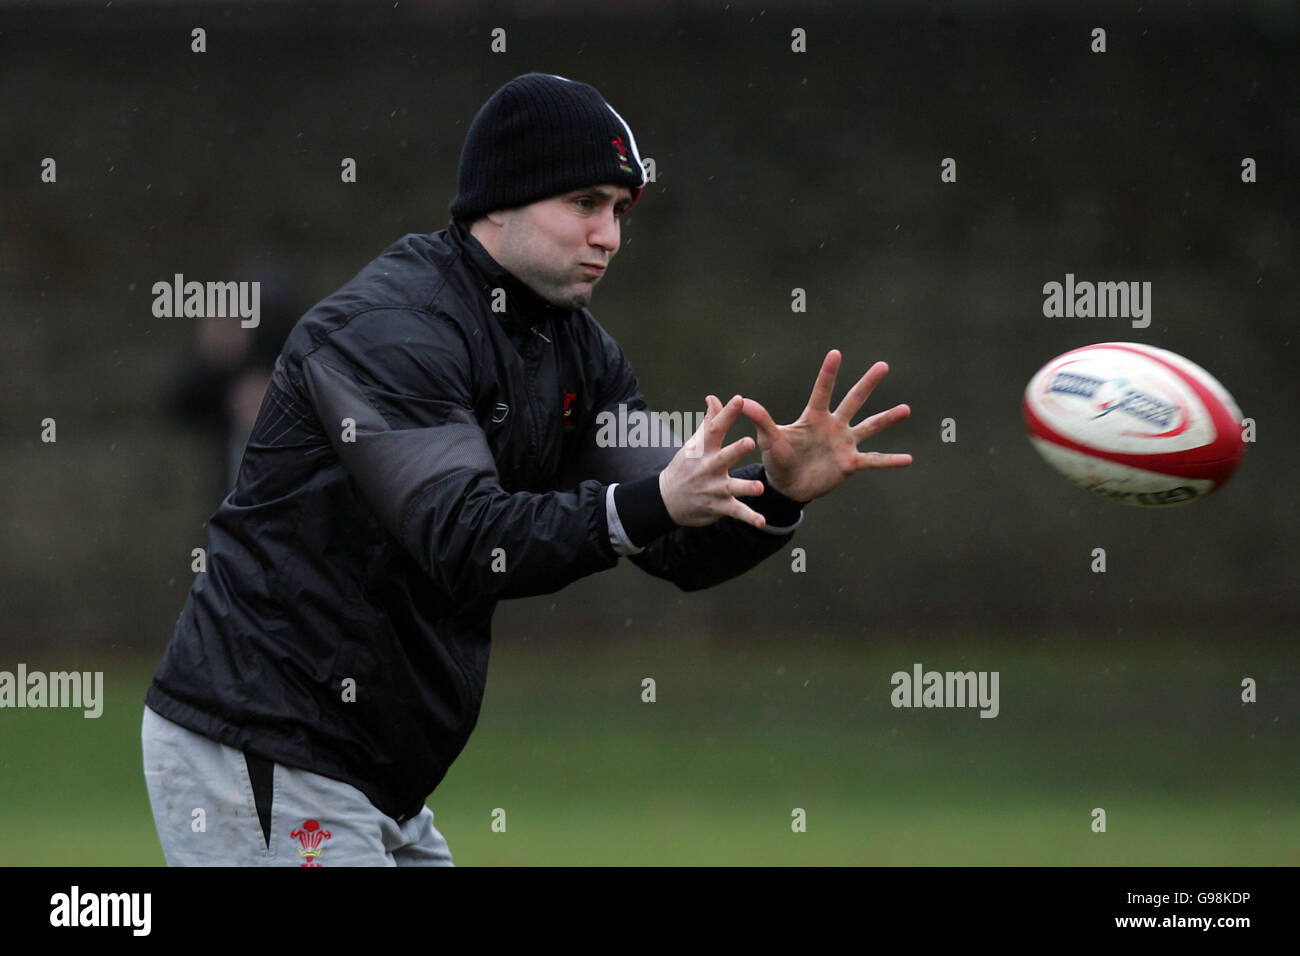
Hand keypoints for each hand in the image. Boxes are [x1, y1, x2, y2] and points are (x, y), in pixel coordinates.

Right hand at [658, 394, 768, 528]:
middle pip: (723, 457)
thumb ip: (709, 422)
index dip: (726, 414)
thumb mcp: (694, 444)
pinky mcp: (719, 506)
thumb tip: (713, 398)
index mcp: (704, 450)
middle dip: (736, 450)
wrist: (666, 499)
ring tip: (759, 488)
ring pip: (732, 487)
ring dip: (745, 488)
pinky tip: (761, 522)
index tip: (739, 400)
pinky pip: (736, 512)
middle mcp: (709, 468)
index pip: (715, 428)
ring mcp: (714, 488)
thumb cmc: (686, 467)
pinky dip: (749, 517)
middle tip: (750, 442)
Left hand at [740, 350, 911, 502]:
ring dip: (887, 418)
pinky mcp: (850, 463)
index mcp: (813, 417)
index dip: (828, 373)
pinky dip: (890, 460)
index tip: (836, 353)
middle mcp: (833, 425)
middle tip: (883, 365)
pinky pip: (873, 460)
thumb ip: (763, 421)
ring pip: (869, 427)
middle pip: (853, 400)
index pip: (822, 391)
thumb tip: (746, 402)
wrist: (787, 485)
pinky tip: (908, 459)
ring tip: (906, 409)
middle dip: (867, 384)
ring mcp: (844, 443)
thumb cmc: (777, 458)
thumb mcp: (769, 439)